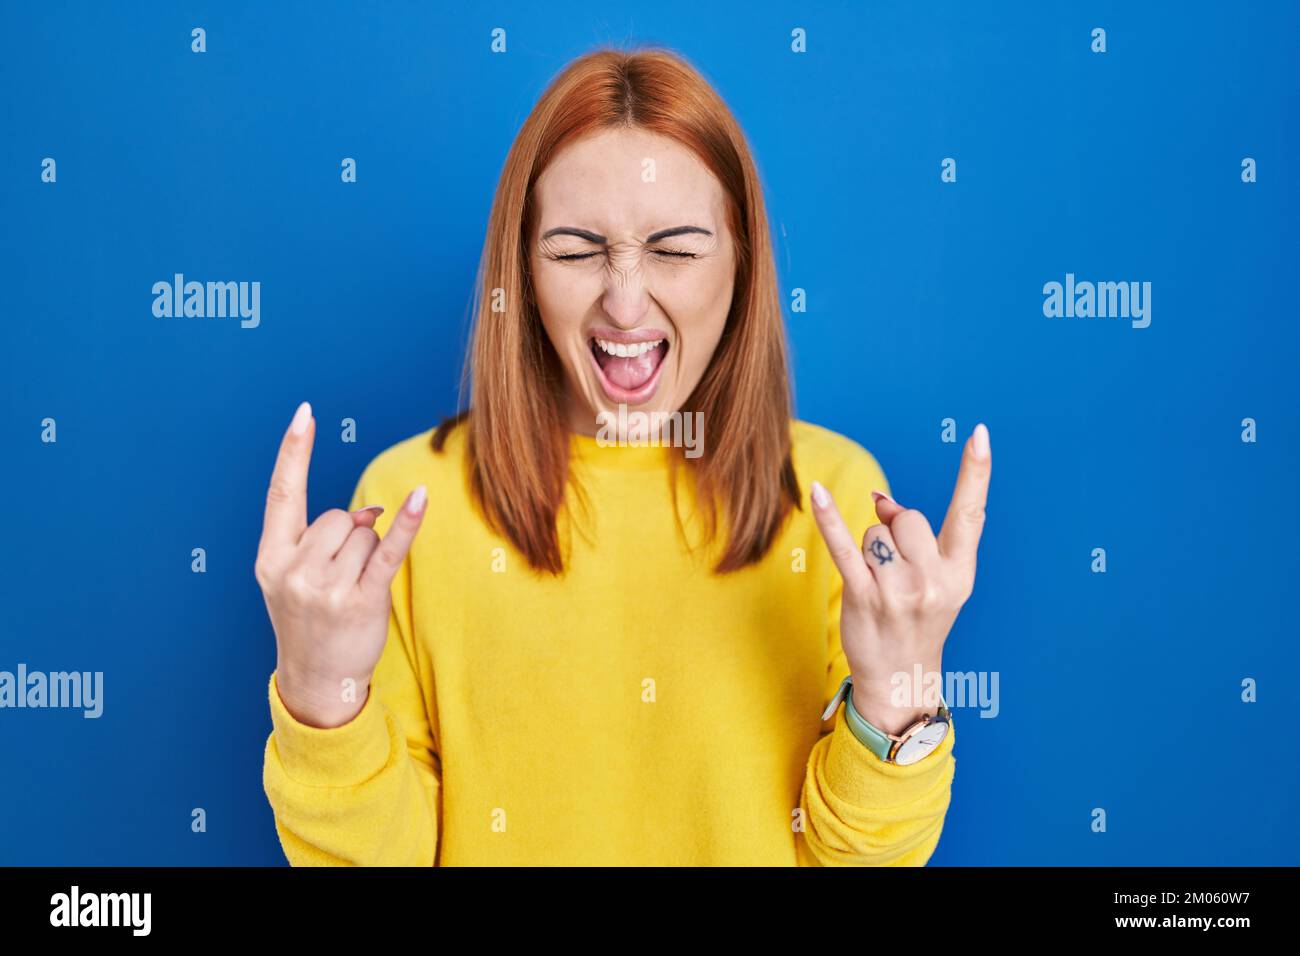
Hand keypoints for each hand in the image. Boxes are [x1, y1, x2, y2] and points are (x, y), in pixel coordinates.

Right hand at [254, 401, 427, 727]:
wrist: (316, 681)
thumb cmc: (309, 621)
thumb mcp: (295, 578)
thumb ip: (320, 537)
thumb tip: (370, 511)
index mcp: (270, 558)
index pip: (282, 493)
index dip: (294, 451)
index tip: (305, 413)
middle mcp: (294, 570)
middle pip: (340, 516)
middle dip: (350, 536)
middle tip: (340, 577)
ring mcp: (327, 588)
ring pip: (365, 534)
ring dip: (368, 554)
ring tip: (352, 590)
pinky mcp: (363, 600)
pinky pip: (389, 551)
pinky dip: (408, 525)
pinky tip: (421, 499)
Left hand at [810, 424, 990, 735]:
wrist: (900, 678)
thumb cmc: (918, 620)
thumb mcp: (936, 582)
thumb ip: (918, 537)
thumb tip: (880, 500)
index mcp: (959, 573)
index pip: (970, 514)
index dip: (976, 473)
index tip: (980, 435)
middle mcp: (934, 581)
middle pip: (906, 519)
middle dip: (893, 531)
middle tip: (894, 567)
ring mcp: (899, 592)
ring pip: (875, 533)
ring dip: (869, 550)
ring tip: (878, 584)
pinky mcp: (864, 598)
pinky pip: (844, 547)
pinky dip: (829, 519)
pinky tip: (817, 492)